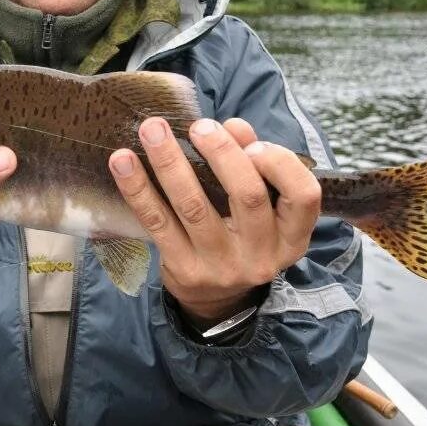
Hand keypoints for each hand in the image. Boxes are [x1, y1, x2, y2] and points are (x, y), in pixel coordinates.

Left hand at [108, 117, 320, 327]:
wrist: (214, 298)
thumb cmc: (241, 234)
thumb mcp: (260, 206)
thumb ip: (252, 162)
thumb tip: (233, 126)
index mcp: (291, 237)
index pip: (303, 196)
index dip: (280, 163)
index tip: (254, 144)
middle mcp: (261, 255)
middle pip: (248, 196)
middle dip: (222, 153)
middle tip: (200, 127)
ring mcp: (221, 266)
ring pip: (195, 206)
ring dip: (170, 161)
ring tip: (152, 130)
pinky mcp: (183, 268)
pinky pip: (157, 221)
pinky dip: (138, 188)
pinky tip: (123, 160)